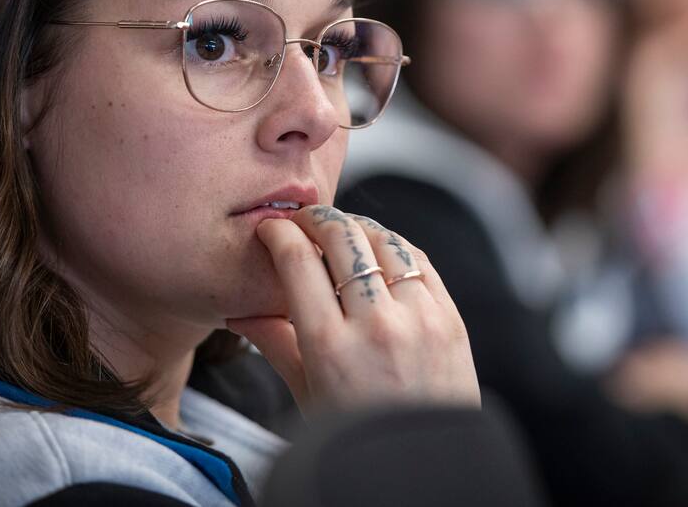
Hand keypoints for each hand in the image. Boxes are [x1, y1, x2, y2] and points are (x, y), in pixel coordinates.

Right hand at [226, 206, 480, 414]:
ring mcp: (419, 319)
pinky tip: (378, 249)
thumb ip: (275, 344)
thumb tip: (237, 312)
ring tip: (340, 230)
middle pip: (341, 239)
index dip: (279, 234)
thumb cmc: (360, 434)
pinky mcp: (450, 318)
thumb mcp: (308, 395)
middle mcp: (375, 326)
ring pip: (383, 240)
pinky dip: (394, 246)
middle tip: (303, 220)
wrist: (427, 467)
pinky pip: (419, 260)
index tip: (271, 229)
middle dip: (316, 219)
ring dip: (357, 226)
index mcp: (330, 348)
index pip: (297, 261)